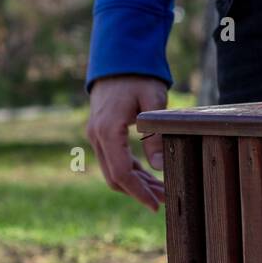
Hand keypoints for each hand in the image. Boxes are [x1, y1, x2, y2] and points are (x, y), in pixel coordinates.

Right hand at [87, 74, 167, 211]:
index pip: (121, 172)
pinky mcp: (101, 133)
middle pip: (115, 176)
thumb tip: (160, 168)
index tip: (156, 205)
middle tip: (165, 200)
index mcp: (108, 130)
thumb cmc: (138, 77)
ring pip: (113, 170)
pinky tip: (149, 177)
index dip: (138, 192)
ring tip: (162, 192)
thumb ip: (155, 135)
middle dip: (139, 191)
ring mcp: (96, 135)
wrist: (118, 58)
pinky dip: (130, 170)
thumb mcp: (153, 101)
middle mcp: (96, 136)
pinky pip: (113, 159)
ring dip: (136, 183)